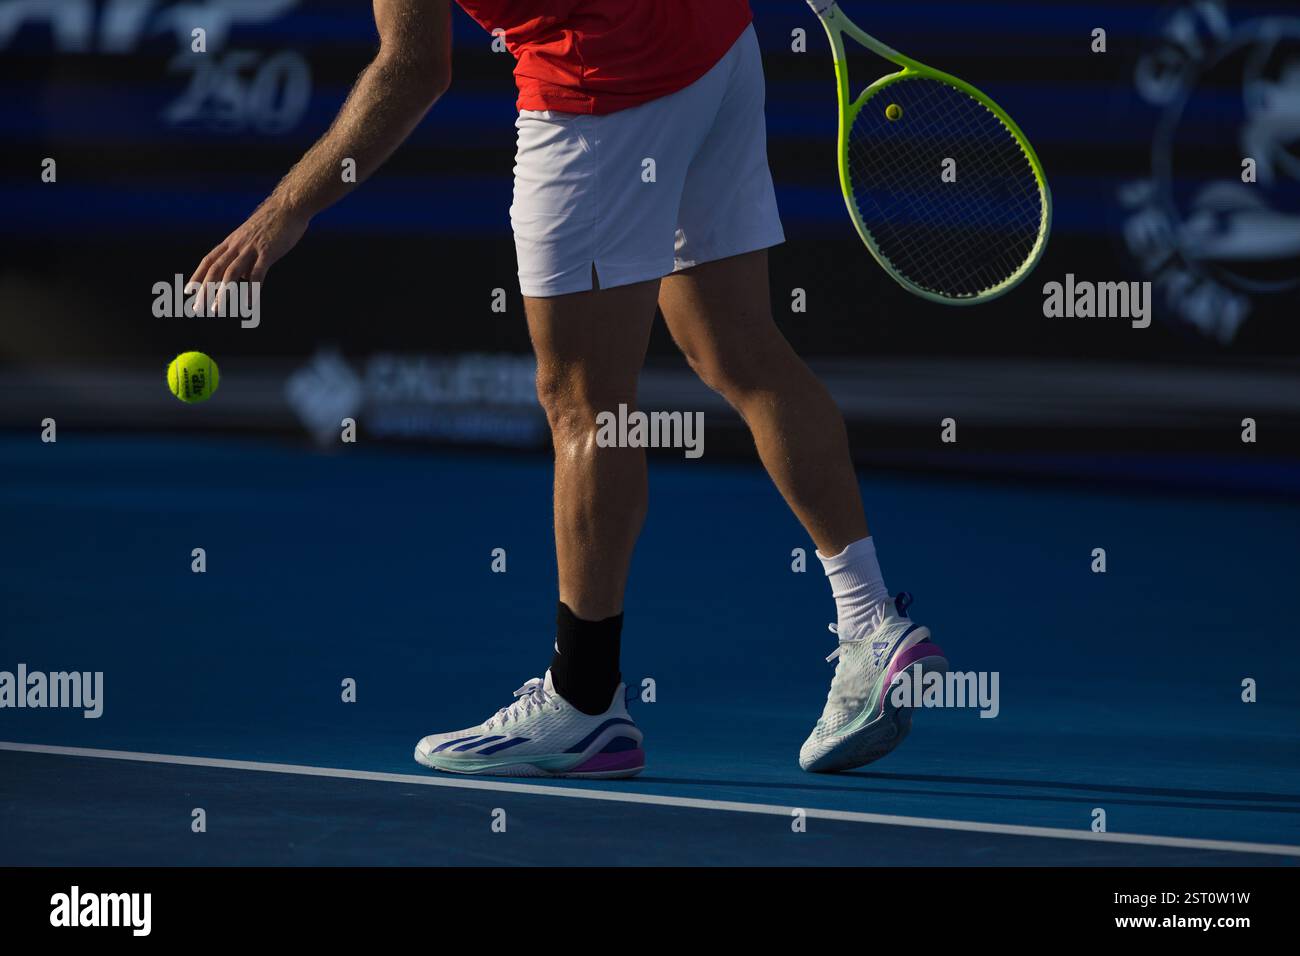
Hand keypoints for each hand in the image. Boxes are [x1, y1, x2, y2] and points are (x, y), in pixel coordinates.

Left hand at [187, 199, 308, 313]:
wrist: (288, 206)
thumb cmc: (273, 223)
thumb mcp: (253, 239)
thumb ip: (247, 258)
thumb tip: (244, 278)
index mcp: (232, 241)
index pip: (209, 260)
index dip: (198, 276)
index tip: (189, 291)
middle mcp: (237, 245)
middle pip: (215, 269)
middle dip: (205, 290)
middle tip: (197, 309)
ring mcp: (251, 248)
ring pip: (231, 273)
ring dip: (222, 294)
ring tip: (217, 310)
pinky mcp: (268, 252)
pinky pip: (257, 275)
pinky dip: (251, 291)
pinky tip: (249, 304)